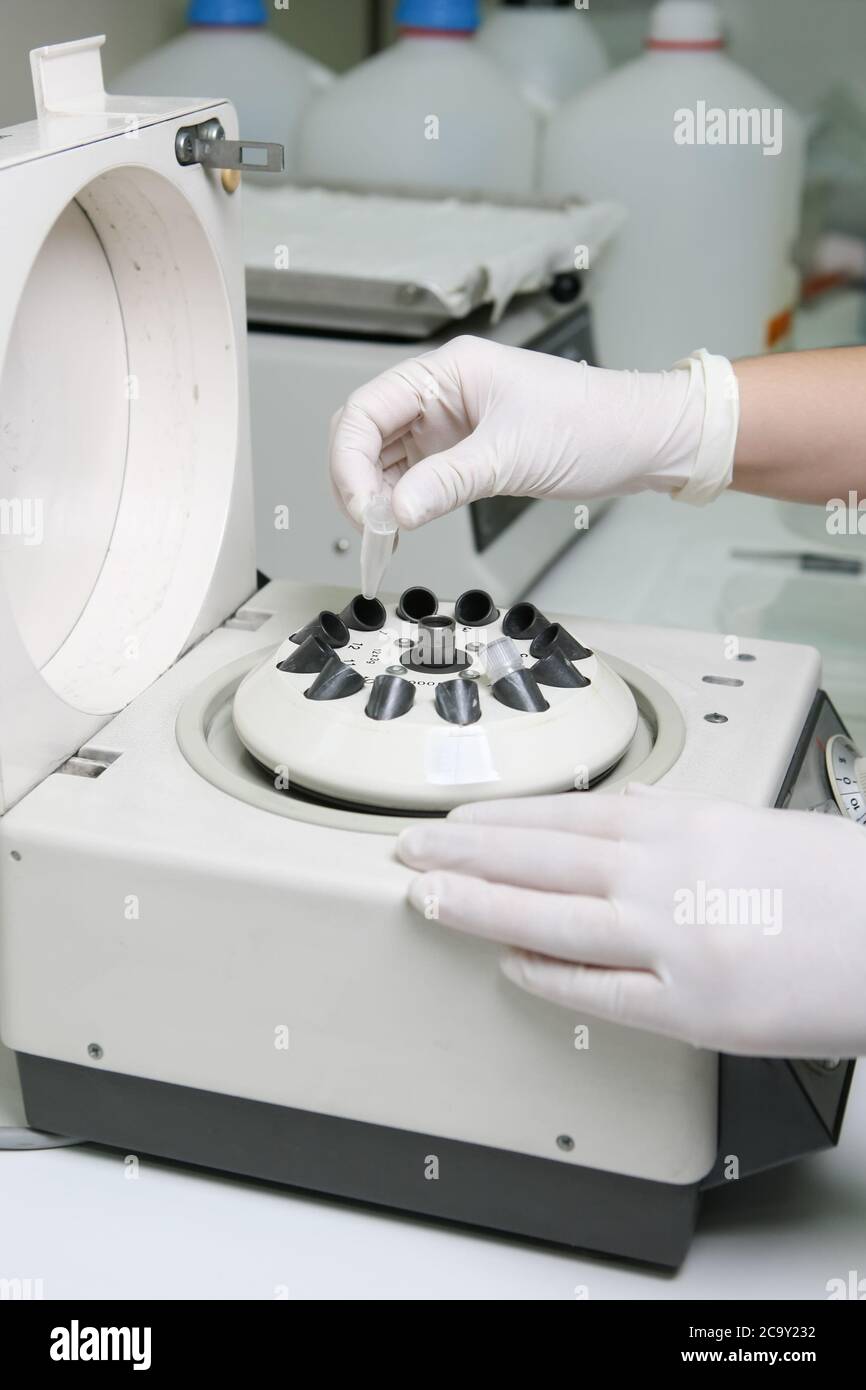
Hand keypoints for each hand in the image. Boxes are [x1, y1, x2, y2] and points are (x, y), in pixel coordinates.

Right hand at [329, 336, 738, 528]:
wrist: (640, 441)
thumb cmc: (592, 425)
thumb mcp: (512, 455)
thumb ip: (447, 483)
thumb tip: (395, 511)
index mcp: (447, 372)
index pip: (367, 408)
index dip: (349, 459)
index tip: (360, 506)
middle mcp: (441, 394)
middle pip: (367, 433)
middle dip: (356, 479)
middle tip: (370, 525)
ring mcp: (450, 424)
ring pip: (386, 459)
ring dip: (376, 495)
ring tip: (383, 534)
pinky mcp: (464, 453)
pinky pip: (416, 477)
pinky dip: (402, 502)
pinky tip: (401, 527)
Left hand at [396, 784, 865, 1057]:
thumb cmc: (844, 882)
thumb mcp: (755, 826)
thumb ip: (683, 828)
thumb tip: (623, 826)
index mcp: (687, 825)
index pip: (568, 818)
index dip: (502, 820)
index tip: (458, 820)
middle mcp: (669, 873)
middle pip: (541, 858)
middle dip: (466, 853)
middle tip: (408, 850)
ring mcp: (674, 937)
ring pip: (551, 916)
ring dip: (481, 906)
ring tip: (428, 898)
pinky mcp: (694, 1002)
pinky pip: (600, 990)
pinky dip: (548, 977)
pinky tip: (508, 966)